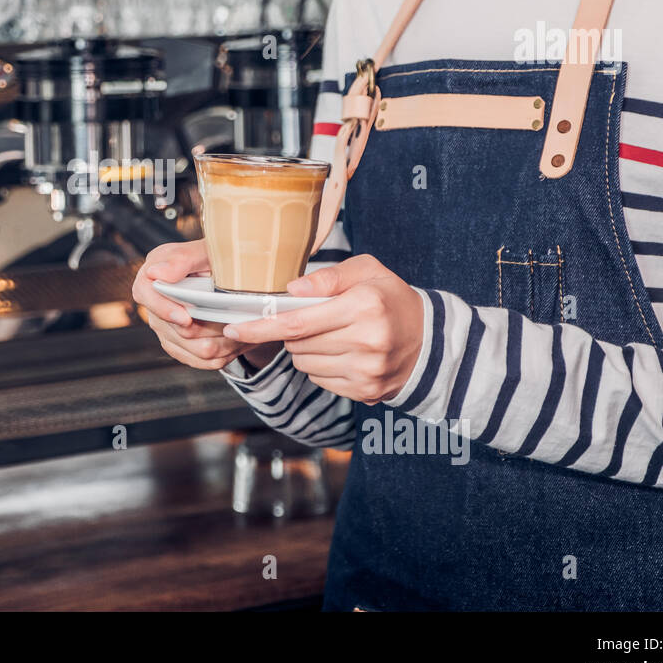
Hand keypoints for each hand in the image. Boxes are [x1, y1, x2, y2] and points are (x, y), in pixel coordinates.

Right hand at [131, 240, 280, 371]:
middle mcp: (154, 303)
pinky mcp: (177, 345)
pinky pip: (199, 361)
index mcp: (152, 274)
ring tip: (242, 331)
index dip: (165, 309)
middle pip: (174, 329)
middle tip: (234, 321)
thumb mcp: (203, 251)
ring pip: (192, 349)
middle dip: (207, 327)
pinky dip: (222, 355)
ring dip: (221, 343)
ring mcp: (164, 327)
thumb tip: (157, 273)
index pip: (145, 294)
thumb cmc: (214, 258)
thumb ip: (182, 259)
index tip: (187, 317)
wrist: (227, 274)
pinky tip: (236, 342)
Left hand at [222, 254, 424, 403]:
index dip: (260, 326)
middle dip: (291, 331)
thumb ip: (327, 278)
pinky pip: (321, 380)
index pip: (298, 322)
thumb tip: (290, 291)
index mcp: (364, 306)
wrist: (430, 340)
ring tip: (332, 334)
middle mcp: (367, 341)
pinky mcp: (365, 391)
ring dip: (305, 349)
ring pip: (305, 364)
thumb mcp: (367, 271)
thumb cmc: (391, 298)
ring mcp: (366, 371)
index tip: (233, 328)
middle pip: (297, 344)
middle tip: (312, 319)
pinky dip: (321, 366)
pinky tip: (342, 352)